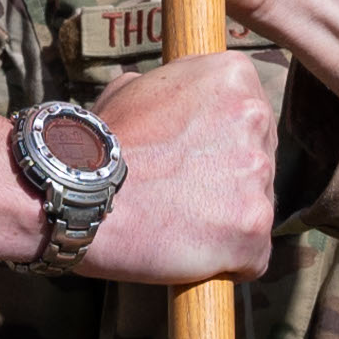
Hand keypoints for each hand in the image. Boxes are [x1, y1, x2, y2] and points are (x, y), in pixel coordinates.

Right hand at [74, 53, 277, 283]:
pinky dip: (226, 262)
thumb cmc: (100, 144)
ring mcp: (259, 174)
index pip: (252, 119)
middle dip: (228, 182)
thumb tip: (178, 101)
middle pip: (261, 162)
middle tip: (180, 193)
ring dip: (225, 221)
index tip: (189, 159)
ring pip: (257, 208)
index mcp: (234, 77)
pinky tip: (188, 251)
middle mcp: (256, 118)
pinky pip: (253, 256)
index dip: (220, 145)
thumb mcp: (133, 88)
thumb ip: (173, 90)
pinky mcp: (254, 226)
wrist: (77, 192)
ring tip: (178, 223)